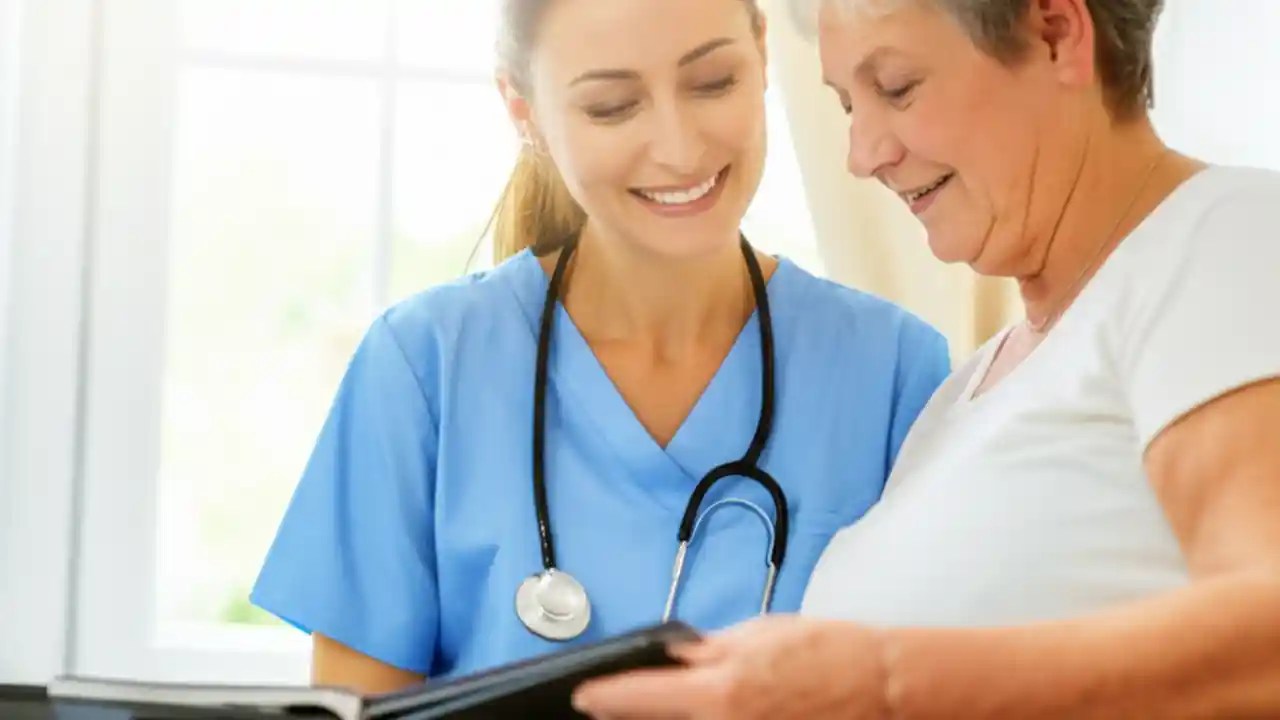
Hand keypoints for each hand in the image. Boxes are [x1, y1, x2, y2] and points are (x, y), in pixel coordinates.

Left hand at [571, 615, 888, 718]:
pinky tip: (708, 712)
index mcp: (720, 690)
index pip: (641, 696)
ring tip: (658, 710)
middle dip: (631, 714)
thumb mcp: (759, 634)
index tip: (585, 695)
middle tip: (612, 704)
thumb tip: (672, 656)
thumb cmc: (826, 652)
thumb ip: (708, 650)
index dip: (605, 697)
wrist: (879, 685)